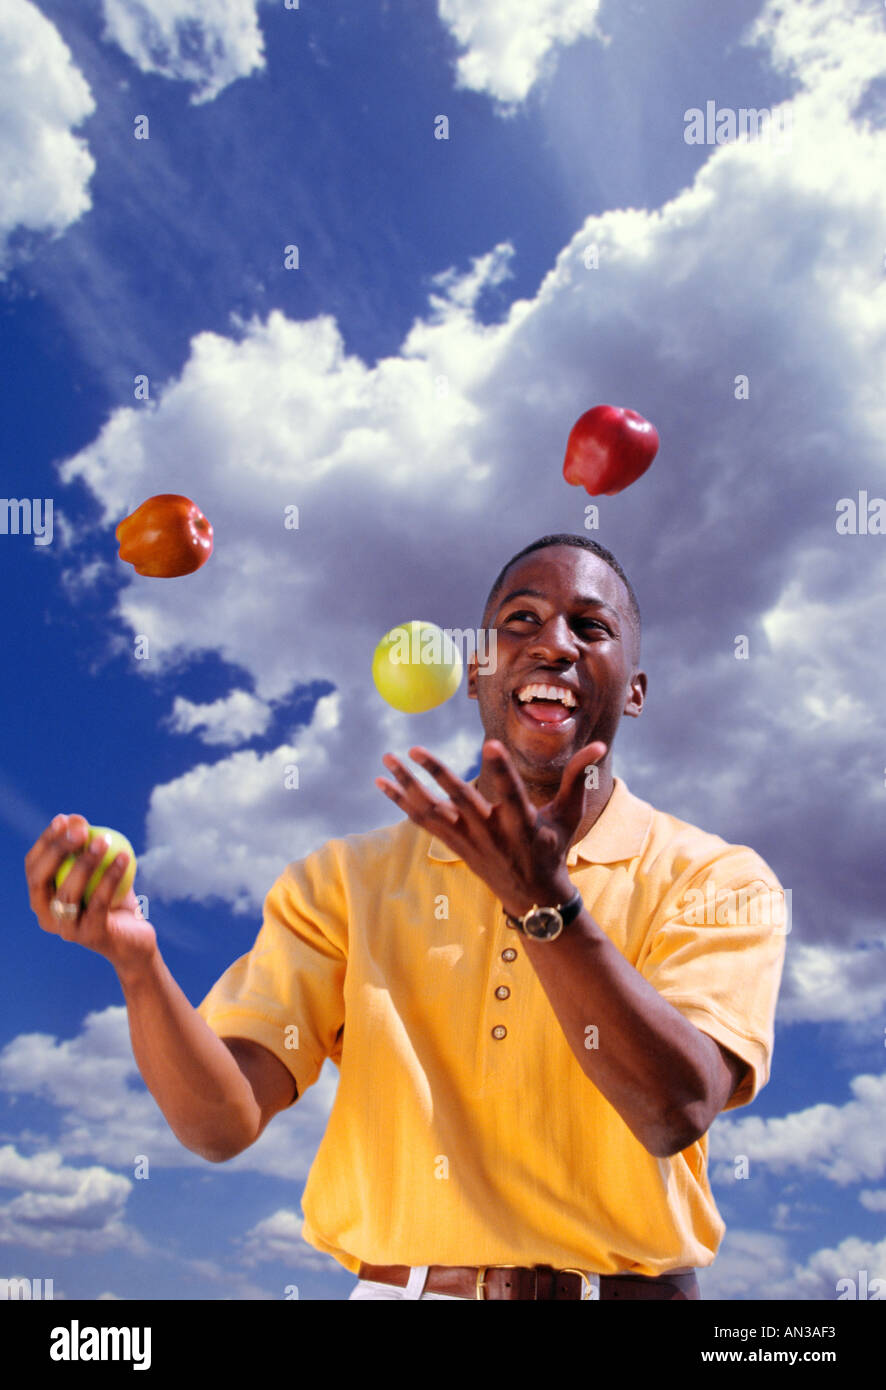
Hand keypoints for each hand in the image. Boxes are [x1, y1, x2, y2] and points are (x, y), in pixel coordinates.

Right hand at [24, 813, 156, 975]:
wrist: (135, 939)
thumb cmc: (113, 900)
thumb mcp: (98, 871)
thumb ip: (85, 848)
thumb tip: (75, 818)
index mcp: (41, 900)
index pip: (33, 867)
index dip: (45, 842)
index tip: (63, 819)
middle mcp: (47, 917)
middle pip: (41, 879)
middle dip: (57, 850)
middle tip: (81, 830)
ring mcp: (67, 930)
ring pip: (68, 892)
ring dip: (86, 862)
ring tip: (105, 840)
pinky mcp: (91, 936)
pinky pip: (99, 901)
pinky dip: (111, 876)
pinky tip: (124, 857)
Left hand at [375, 738, 606, 917]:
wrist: (533, 896)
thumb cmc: (553, 847)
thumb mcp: (568, 815)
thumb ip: (578, 777)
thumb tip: (600, 745)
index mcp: (522, 823)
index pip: (510, 793)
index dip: (501, 769)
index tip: (488, 743)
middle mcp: (491, 833)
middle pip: (459, 800)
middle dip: (437, 774)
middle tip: (416, 749)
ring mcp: (468, 841)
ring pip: (432, 811)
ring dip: (407, 785)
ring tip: (387, 759)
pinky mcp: (454, 845)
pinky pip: (423, 821)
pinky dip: (402, 802)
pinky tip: (383, 784)